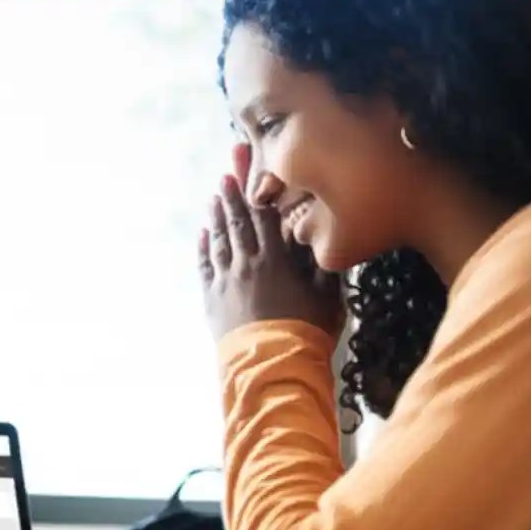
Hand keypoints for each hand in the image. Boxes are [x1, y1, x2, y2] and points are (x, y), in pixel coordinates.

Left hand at [199, 145, 344, 341]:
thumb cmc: (306, 330)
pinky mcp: (212, 298)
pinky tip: (204, 233)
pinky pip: (205, 265)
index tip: (248, 166)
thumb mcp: (327, 296)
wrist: (272, 363)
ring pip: (220, 240)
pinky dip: (204, 247)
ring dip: (217, 216)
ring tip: (215, 196)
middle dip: (233, 192)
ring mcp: (226, 280)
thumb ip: (323, 264)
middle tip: (228, 168)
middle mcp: (247, 264)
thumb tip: (321, 238)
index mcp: (276, 259)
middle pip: (238, 221)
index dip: (256, 188)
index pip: (264, 215)